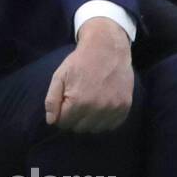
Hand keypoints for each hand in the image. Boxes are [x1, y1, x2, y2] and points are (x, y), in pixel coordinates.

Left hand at [44, 17, 133, 131]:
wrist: (108, 48)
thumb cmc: (80, 61)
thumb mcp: (59, 76)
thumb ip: (52, 100)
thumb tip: (51, 121)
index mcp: (78, 101)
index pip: (64, 124)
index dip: (61, 115)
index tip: (64, 105)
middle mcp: (97, 108)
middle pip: (79, 128)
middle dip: (74, 119)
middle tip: (77, 103)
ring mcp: (113, 108)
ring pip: (95, 129)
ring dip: (89, 121)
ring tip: (89, 105)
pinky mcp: (125, 107)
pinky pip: (112, 125)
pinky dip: (105, 120)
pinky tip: (101, 107)